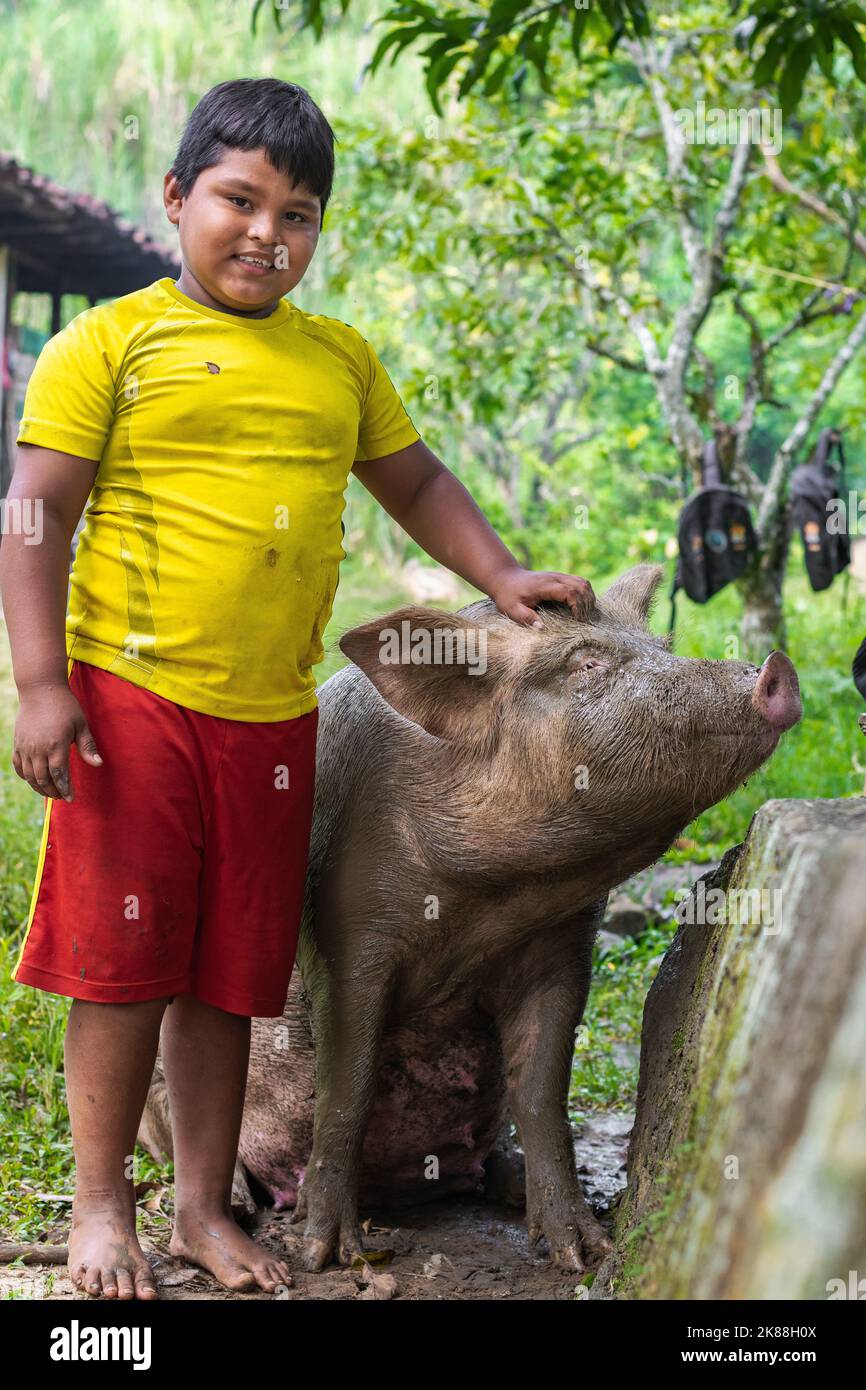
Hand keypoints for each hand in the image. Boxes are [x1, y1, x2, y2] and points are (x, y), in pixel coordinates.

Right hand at [12, 684, 102, 800]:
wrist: (40, 690)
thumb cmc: (65, 706)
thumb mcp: (81, 725)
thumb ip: (88, 747)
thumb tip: (98, 764)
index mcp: (56, 745)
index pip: (59, 775)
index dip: (65, 789)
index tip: (71, 799)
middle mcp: (38, 749)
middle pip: (43, 779)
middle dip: (53, 791)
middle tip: (62, 797)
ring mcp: (25, 747)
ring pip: (29, 776)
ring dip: (40, 788)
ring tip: (51, 792)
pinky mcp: (17, 743)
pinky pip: (18, 766)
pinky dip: (25, 777)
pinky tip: (34, 780)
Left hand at [487, 566, 594, 627]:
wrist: (505, 578)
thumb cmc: (508, 595)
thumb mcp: (512, 609)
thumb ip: (526, 618)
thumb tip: (542, 628)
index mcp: (545, 586)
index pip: (570, 592)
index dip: (578, 606)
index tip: (577, 619)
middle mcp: (555, 578)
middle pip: (582, 585)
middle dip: (587, 603)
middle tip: (583, 620)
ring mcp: (559, 576)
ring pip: (584, 582)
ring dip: (588, 598)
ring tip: (584, 614)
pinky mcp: (561, 577)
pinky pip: (580, 582)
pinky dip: (585, 594)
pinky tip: (581, 607)